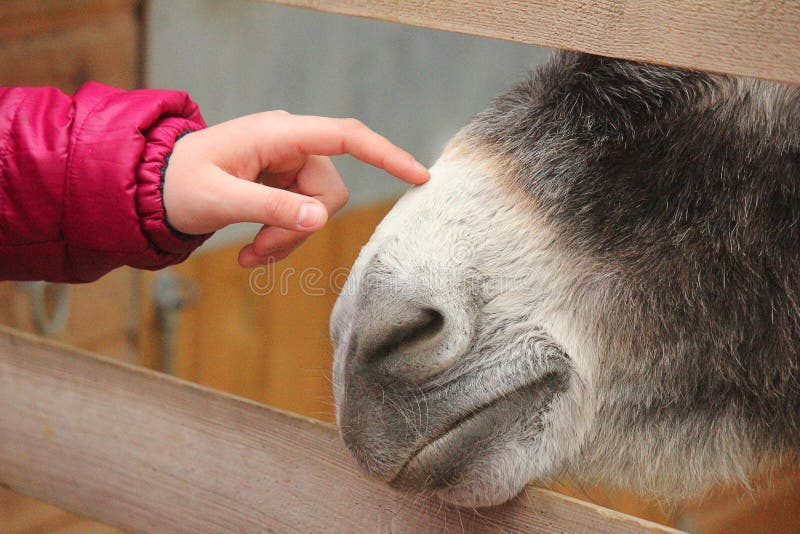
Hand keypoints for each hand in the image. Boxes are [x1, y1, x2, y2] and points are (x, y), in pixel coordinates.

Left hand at [162, 111, 428, 266]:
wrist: (152, 188)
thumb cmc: (179, 184)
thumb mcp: (219, 199)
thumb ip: (269, 208)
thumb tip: (319, 221)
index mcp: (278, 133)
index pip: (346, 136)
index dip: (386, 154)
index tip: (420, 176)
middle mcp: (290, 145)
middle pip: (329, 192)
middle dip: (300, 230)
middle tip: (259, 253)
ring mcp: (288, 166)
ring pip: (317, 211)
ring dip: (286, 240)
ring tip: (249, 256)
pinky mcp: (283, 185)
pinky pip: (302, 218)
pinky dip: (280, 240)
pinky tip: (249, 254)